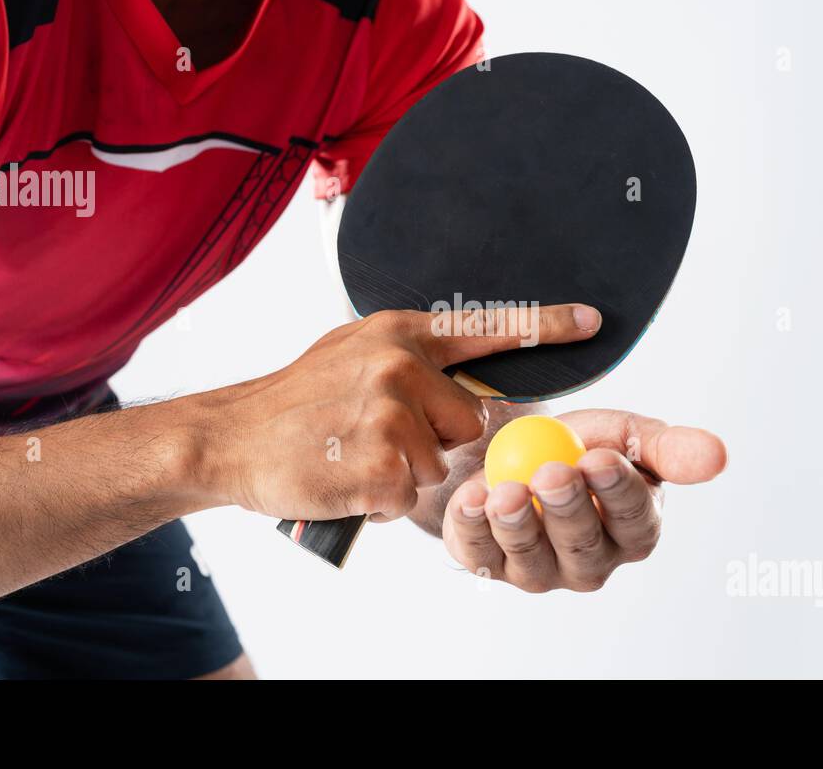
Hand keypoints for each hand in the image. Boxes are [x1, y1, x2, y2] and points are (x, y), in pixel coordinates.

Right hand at [179, 305, 600, 521]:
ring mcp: (387, 416)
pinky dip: (381, 501)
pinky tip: (345, 479)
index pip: (488, 326)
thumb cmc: (295, 400)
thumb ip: (408, 358)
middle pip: (471, 421)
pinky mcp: (374, 466)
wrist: (227, 436)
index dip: (546, 326)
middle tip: (379, 435)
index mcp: (399, 333)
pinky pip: (407, 497)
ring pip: (439, 464)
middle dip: (436, 440)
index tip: (594, 322)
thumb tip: (462, 382)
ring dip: (403, 473)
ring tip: (353, 454)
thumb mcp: (352, 352)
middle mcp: (399, 365)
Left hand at [441, 409, 725, 591]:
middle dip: (568, 509)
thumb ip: (668, 447)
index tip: (601, 460)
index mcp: (633, 531)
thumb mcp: (624, 435)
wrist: (514, 450)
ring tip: (507, 490)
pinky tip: (473, 498)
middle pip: (582, 546)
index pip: (633, 520)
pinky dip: (473, 527)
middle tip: (553, 472)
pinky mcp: (490, 564)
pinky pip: (480, 554)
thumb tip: (719, 455)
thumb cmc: (581, 447)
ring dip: (518, 523)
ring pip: (532, 558)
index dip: (616, 492)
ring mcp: (539, 570)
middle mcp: (591, 562)